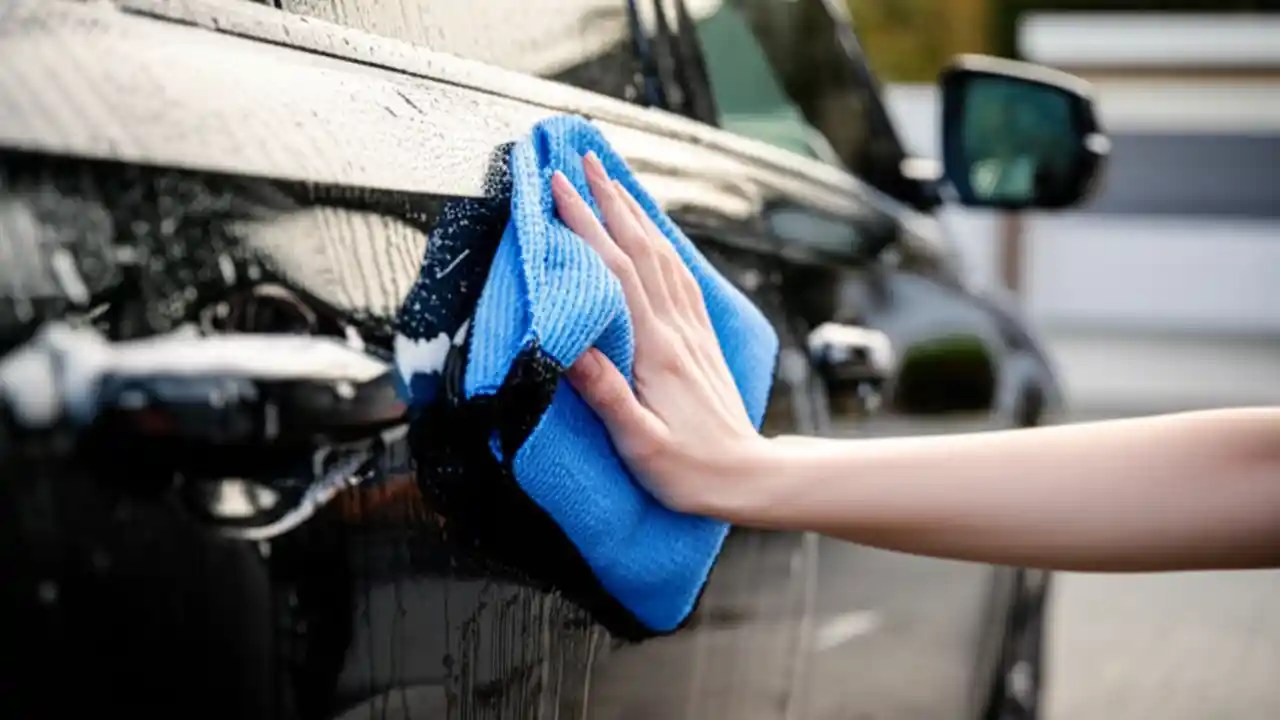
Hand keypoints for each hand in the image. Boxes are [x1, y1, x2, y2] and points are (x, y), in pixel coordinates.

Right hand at [550, 152, 768, 515]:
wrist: (748, 478)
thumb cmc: (690, 470)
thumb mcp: (640, 443)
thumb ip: (605, 394)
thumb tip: (566, 347)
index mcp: (655, 349)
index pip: (616, 271)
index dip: (586, 225)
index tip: (558, 187)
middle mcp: (676, 330)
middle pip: (640, 248)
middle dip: (608, 200)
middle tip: (581, 160)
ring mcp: (692, 332)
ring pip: (663, 255)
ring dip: (635, 213)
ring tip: (612, 181)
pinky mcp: (700, 341)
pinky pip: (681, 277)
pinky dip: (663, 244)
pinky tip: (655, 236)